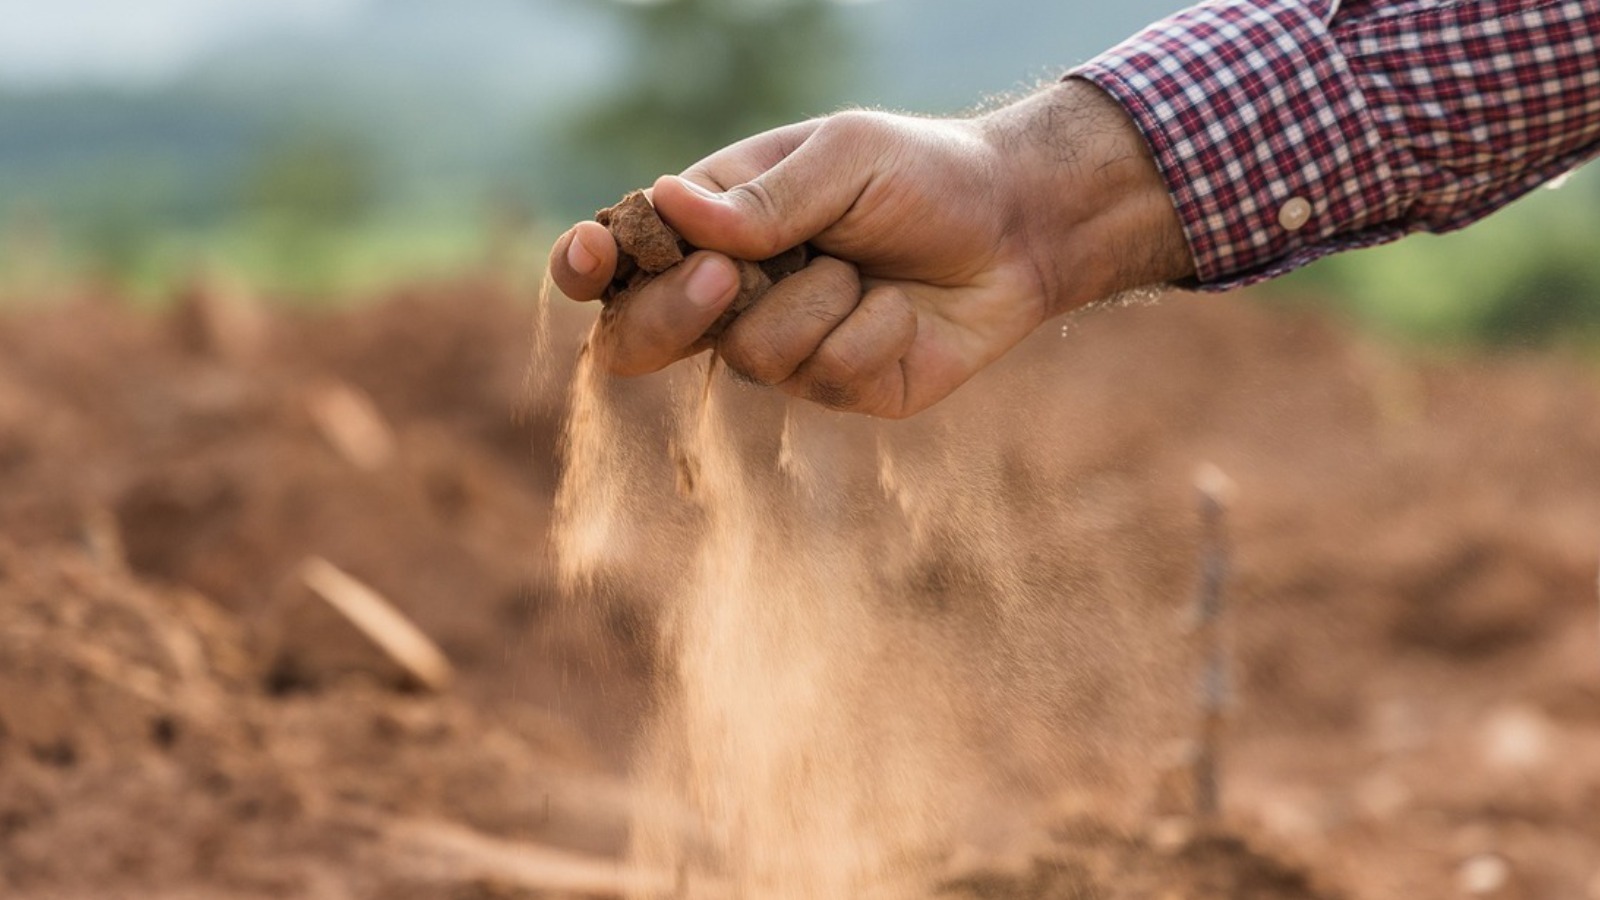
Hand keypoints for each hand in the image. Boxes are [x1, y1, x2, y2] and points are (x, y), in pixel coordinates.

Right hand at [548, 79, 1192, 417]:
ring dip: (817, 304)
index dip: (589, 265)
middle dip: (675, 313)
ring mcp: (781, 348)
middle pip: (641, 335)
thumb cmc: (923, 176)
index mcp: (716, 223)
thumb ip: (764, 198)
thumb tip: (668, 207)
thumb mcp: (845, 158)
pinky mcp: (836, 388)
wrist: (1019, 229)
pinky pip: (825, 375)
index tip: (587, 259)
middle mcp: (733, 293)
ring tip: (865, 269)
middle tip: (726, 279)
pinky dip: (872, 331)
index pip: (623, 256)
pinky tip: (901, 308)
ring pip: (747, 357)